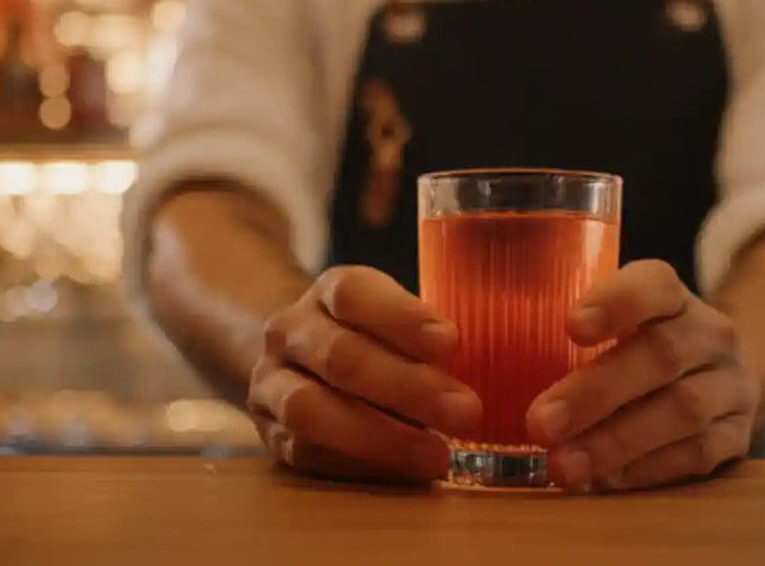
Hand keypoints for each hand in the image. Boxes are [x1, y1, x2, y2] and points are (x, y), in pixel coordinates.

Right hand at [247, 266, 481, 482]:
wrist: (299, 362)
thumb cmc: (373, 339)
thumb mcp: (397, 317)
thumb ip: (430, 334)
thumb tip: (496, 366)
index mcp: (328, 292)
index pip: (354, 293)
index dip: (402, 317)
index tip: (452, 343)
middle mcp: (289, 332)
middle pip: (340, 357)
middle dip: (408, 388)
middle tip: (466, 412)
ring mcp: (269, 383)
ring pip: (311, 410)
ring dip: (380, 437)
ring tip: (437, 456)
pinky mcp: (268, 434)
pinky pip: (306, 453)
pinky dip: (358, 465)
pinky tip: (402, 473)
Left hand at [525, 260, 758, 491]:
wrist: (722, 377)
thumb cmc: (640, 349)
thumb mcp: (614, 324)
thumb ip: (561, 330)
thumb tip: (469, 359)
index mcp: (674, 297)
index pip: (655, 285)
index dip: (616, 303)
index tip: (570, 326)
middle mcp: (710, 335)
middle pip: (661, 355)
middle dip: (595, 393)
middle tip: (539, 423)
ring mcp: (731, 386)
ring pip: (681, 410)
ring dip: (615, 442)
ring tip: (562, 465)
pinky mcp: (740, 435)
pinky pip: (698, 454)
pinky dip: (647, 469)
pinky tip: (605, 481)